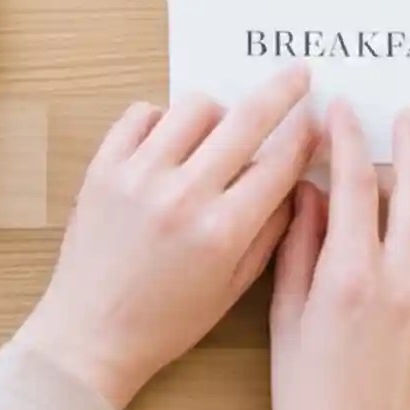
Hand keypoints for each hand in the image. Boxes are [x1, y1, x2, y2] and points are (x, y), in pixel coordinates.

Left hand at [15, 65, 318, 409]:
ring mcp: (138, 177)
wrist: (91, 335)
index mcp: (223, 231)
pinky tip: (168, 143)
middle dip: (282, 90)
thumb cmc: (166, 322)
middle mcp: (183, 195)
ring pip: (194, 107)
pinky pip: (140, 115)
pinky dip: (161, 119)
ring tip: (215, 135)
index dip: (306, 135)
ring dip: (216, 113)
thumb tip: (296, 182)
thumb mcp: (232, 288)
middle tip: (298, 74)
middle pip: (248, 118)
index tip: (319, 120)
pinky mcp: (103, 169)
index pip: (280, 162)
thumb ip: (270, 231)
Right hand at [269, 102, 409, 409]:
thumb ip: (299, 251)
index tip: (339, 112)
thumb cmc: (309, 405)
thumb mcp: (286, 321)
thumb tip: (310, 199)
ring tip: (405, 167)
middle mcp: (399, 277)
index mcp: (348, 275)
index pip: (353, 183)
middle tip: (402, 117)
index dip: (346, 140)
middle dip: (407, 144)